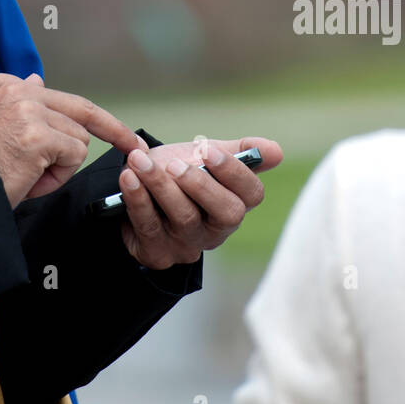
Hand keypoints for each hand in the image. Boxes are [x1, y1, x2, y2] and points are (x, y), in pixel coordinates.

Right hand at [0, 72, 146, 208]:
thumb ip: (22, 104)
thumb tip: (39, 78)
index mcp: (8, 84)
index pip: (63, 97)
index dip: (91, 119)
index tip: (117, 130)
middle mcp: (20, 89)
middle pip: (80, 112)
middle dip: (111, 130)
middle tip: (134, 145)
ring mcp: (29, 111)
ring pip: (78, 140)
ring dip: (61, 166)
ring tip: (28, 177)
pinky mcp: (37, 136)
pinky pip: (72, 156)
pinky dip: (58, 176)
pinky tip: (30, 180)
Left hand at [118, 136, 282, 269]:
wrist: (138, 192)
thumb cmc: (180, 173)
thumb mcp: (207, 158)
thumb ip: (239, 152)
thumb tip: (276, 150)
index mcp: (234, 202)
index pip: (251, 194)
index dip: (234, 172)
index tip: (208, 150)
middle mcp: (216, 229)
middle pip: (225, 213)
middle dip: (201, 185)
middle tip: (176, 164)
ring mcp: (188, 244)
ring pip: (183, 218)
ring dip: (160, 186)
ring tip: (139, 160)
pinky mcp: (159, 253)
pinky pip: (150, 227)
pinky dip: (137, 199)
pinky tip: (128, 178)